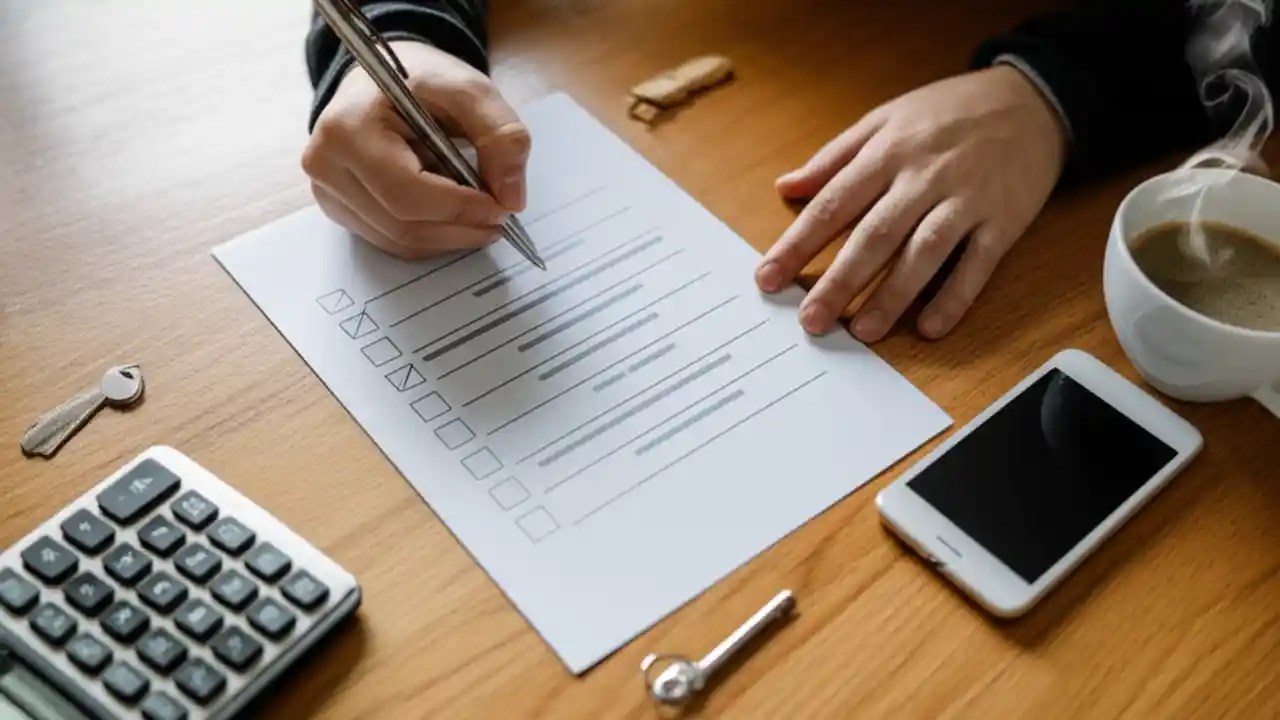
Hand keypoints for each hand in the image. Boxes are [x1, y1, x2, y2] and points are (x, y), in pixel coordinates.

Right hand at [302, 42, 529, 258]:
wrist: (385, 81)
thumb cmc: (422, 81)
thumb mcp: (470, 89)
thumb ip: (500, 134)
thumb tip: (512, 198)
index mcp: (347, 129)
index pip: (406, 194)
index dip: (460, 209)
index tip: (501, 207)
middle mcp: (325, 165)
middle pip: (403, 225)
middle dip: (460, 228)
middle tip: (499, 217)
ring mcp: (327, 192)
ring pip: (399, 241)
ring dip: (449, 236)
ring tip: (479, 213)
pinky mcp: (338, 209)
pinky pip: (391, 241)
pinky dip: (431, 236)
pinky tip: (451, 215)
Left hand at [755, 66, 1067, 341]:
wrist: (1032, 100)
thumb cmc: (950, 112)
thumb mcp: (886, 117)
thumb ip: (835, 156)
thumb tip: (786, 186)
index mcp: (888, 152)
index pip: (833, 204)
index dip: (798, 243)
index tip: (768, 278)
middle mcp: (924, 177)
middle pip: (873, 235)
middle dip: (838, 281)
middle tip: (810, 321)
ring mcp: (966, 200)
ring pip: (923, 253)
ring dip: (892, 296)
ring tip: (863, 331)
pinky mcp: (1003, 221)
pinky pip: (977, 265)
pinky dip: (954, 297)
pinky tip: (929, 327)